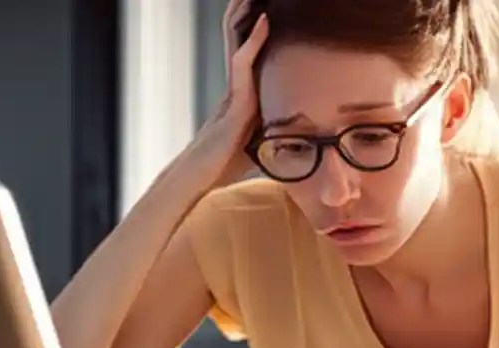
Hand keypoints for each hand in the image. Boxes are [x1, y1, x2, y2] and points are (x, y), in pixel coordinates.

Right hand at [187, 0, 267, 187]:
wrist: (200, 179)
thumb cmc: (224, 165)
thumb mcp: (258, 143)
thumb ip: (271, 133)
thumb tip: (298, 141)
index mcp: (241, 91)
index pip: (248, 47)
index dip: (254, 23)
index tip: (268, 4)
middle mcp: (235, 84)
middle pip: (239, 34)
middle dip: (247, 9)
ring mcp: (232, 90)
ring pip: (238, 39)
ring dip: (247, 12)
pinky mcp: (234, 101)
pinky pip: (242, 63)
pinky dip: (254, 40)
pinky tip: (264, 21)